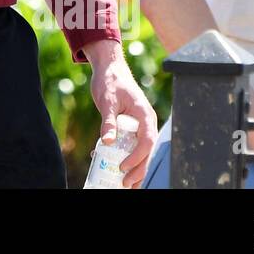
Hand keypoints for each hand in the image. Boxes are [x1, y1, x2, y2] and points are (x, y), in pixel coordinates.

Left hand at [85, 39, 157, 187]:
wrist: (109, 69)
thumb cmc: (111, 81)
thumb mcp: (107, 101)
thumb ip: (108, 121)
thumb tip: (108, 142)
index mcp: (145, 115)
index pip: (146, 141)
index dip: (137, 157)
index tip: (123, 167)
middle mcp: (145, 123)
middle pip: (146, 151)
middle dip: (138, 169)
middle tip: (125, 183)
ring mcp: (138, 126)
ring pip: (140, 151)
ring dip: (134, 168)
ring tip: (125, 185)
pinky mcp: (129, 127)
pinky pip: (130, 145)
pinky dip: (124, 157)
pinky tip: (111, 166)